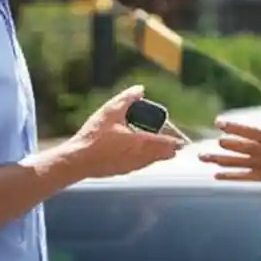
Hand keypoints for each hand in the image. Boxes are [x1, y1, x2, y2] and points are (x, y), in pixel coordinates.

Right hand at [67, 85, 183, 177]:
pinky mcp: (123, 171)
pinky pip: (141, 165)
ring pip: (152, 161)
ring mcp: (132, 166)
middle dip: (169, 148)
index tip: (182, 140)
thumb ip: (128, 99)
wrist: (78, 160)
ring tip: (159, 147)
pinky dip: (145, 159)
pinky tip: (138, 154)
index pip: (167, 144)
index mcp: (141, 142)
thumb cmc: (94, 136)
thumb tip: (140, 89)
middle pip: (163, 155)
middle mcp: (140, 157)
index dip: (176, 141)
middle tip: (172, 143)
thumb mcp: (110, 111)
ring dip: (157, 154)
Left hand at [198, 120, 260, 188]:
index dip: (234, 127)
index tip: (218, 122)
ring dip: (220, 159)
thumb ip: (257, 136)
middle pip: (244, 148)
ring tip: (204, 157)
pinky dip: (229, 176)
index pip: (249, 131)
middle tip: (217, 142)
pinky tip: (216, 174)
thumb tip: (236, 129)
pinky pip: (242, 176)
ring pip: (237, 162)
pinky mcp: (260, 177)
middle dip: (229, 145)